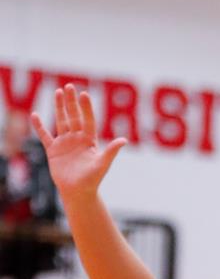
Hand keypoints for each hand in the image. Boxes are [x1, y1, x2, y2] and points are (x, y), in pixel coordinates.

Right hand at [31, 84, 126, 199]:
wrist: (78, 193)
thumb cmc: (92, 180)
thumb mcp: (102, 164)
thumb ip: (111, 151)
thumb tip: (124, 140)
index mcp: (89, 141)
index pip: (88, 120)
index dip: (86, 108)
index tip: (84, 94)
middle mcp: (77, 139)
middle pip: (74, 116)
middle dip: (71, 102)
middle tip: (69, 86)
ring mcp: (65, 143)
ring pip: (61, 121)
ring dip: (59, 107)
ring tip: (58, 92)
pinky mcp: (53, 150)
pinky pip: (45, 135)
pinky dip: (40, 126)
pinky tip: (35, 115)